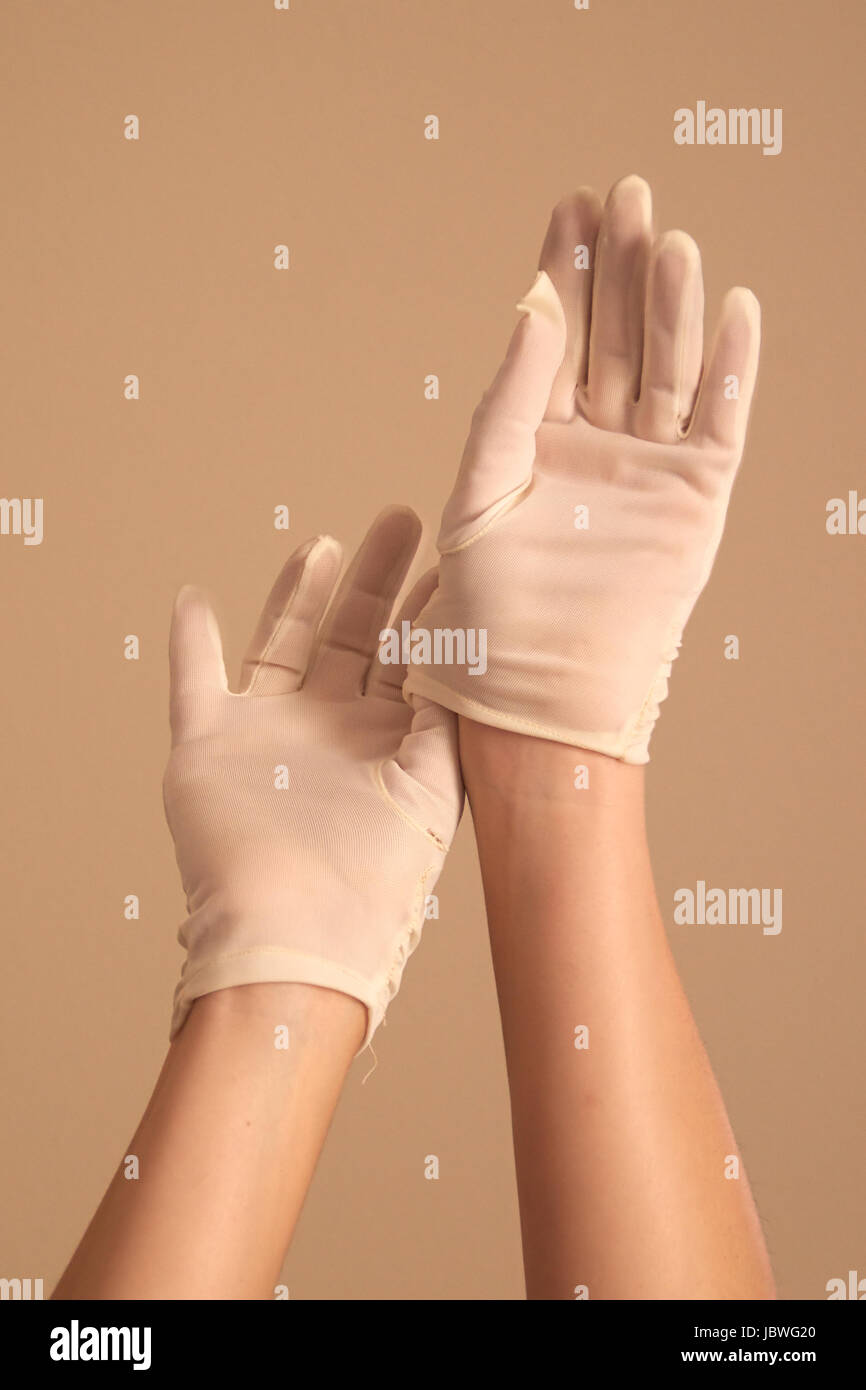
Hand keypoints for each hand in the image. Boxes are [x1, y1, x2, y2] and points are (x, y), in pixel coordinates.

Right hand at [164, 507, 462, 1049]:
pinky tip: (192, 597)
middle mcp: (329, 732)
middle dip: (378, 580)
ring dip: (301, 593)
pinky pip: (192, 680)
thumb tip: (475, 647)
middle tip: (404, 517)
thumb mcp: (435, 786)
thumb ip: (450, 714)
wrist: (295, 930)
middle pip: (355, 637)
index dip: (430, 610)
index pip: (412, 660)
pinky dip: (190, 640)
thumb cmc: (376, 874)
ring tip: (326, 543)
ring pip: (284, 644)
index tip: (455, 557)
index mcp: (386, 743)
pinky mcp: (207, 747)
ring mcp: (266, 736)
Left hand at [405, 176, 760, 762]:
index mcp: (537, 438)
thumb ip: (508, 399)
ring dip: (672, 303)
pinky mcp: (696, 499)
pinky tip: (734, 306)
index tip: (569, 205)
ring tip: (669, 240)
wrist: (540, 694)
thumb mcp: (479, 492)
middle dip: (621, 269)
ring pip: (669, 368)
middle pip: (618, 338)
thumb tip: (534, 302)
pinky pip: (721, 420)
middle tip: (627, 194)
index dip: (565, 271)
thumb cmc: (488, 612)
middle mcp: (597, 445)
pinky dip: (732, 366)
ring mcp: (650, 469)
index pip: (556, 337)